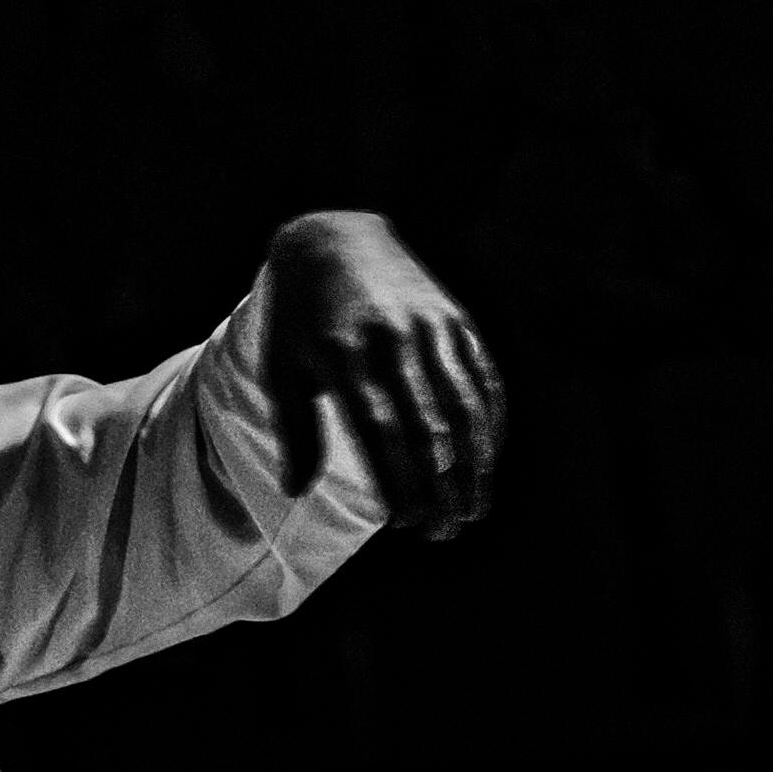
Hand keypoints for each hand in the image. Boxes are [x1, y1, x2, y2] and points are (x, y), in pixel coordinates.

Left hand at [261, 210, 504, 537]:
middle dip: (440, 485)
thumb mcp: (282, 369)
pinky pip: (482, 377)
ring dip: (475, 463)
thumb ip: (294, 429)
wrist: (334, 240)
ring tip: (473, 509)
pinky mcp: (456, 319)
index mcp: (345, 355)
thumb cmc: (300, 319)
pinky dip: (491, 422)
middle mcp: (394, 339)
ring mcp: (432, 326)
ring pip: (464, 404)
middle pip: (429, 425)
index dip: (398, 480)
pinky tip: (489, 460)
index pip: (380, 431)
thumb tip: (295, 491)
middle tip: (443, 531)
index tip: (403, 522)